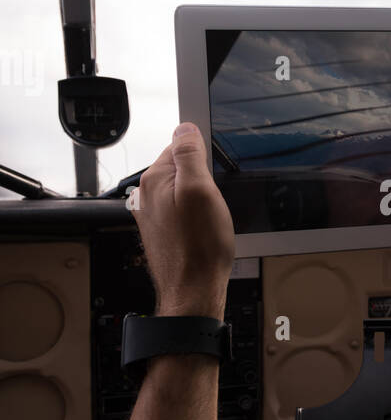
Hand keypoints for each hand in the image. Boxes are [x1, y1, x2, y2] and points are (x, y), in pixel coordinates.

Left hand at [136, 123, 234, 317]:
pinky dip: (196, 216)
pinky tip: (204, 231)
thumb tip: (184, 127)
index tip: (213, 179)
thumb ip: (189, 154)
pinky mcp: (163, 231)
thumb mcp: (201, 190)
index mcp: (154, 180)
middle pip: (182, 170)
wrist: (192, 291)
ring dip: (201, 200)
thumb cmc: (199, 247)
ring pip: (184, 192)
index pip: (180, 146)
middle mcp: (147, 196)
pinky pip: (183, 211)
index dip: (203, 159)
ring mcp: (154, 215)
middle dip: (203, 181)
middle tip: (213, 203)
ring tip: (210, 220)